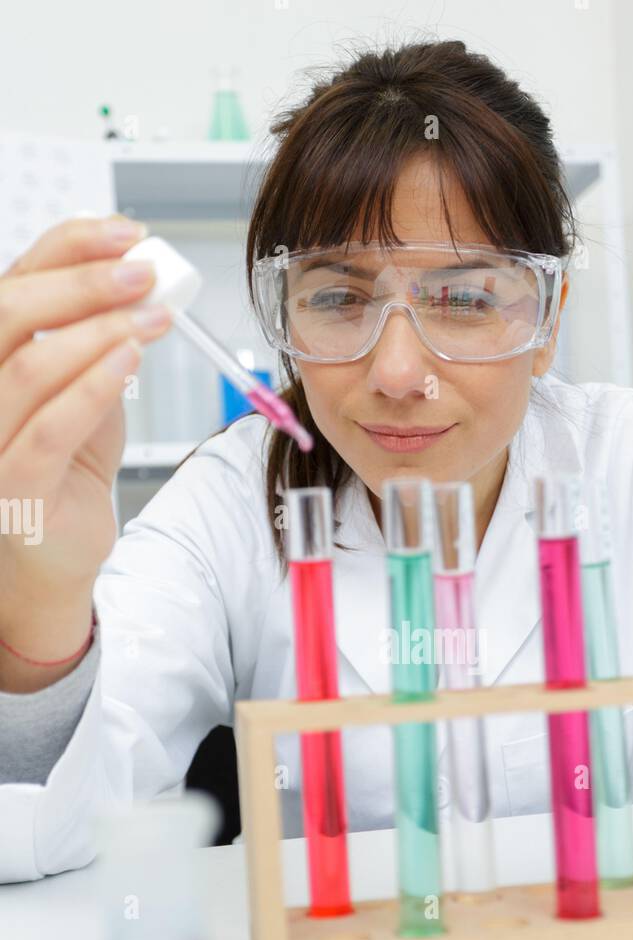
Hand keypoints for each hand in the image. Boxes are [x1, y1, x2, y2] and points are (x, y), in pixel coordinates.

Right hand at [0, 214, 171, 601]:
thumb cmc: (69, 463)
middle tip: (144, 272)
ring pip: (29, 368)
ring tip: (152, 316)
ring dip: (98, 331)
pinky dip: (92, 388)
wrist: (60, 547)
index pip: (13, 280)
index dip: (68, 247)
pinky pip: (49, 429)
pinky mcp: (11, 488)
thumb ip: (99, 336)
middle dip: (82, 283)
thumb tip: (141, 279)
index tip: (127, 234)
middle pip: (9, 312)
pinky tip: (130, 360)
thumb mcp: (87, 385)